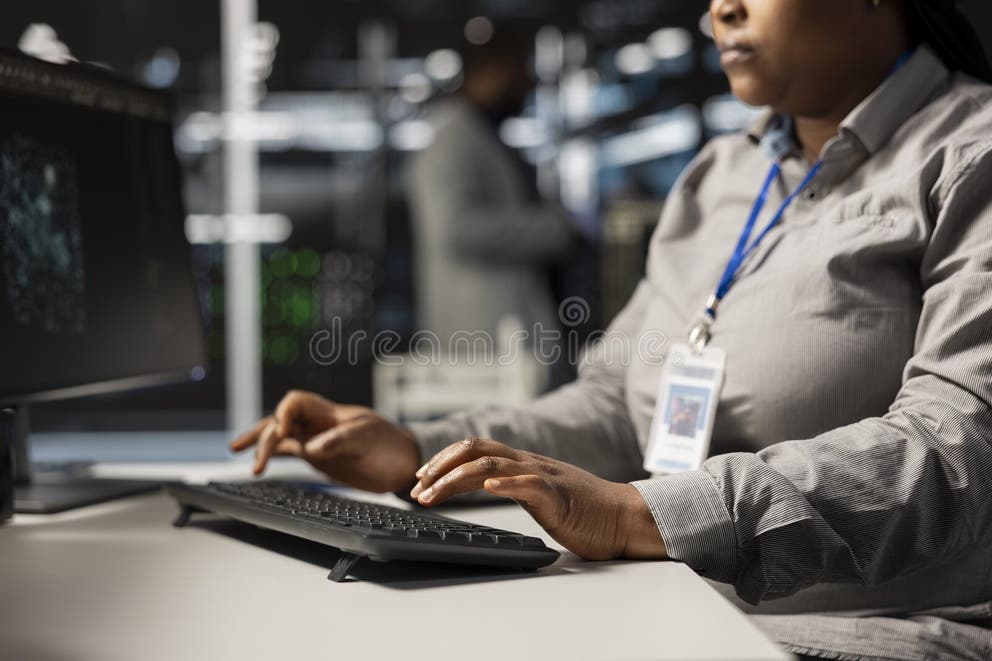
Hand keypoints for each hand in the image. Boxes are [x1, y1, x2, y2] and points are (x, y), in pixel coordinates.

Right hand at [229, 390, 420, 492]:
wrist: (403, 463)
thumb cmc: (389, 445)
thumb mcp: (368, 440)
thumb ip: (339, 441)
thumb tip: (311, 448)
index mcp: (328, 413)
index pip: (295, 403)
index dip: (283, 415)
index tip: (283, 434)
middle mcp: (317, 424)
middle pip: (280, 420)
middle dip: (264, 436)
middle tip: (257, 463)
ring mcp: (315, 440)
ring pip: (279, 435)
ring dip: (260, 443)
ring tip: (236, 451)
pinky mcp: (318, 457)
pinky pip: (288, 450)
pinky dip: (271, 454)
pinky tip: (256, 461)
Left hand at [409, 438, 667, 560]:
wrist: (624, 518)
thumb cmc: (585, 512)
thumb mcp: (540, 495)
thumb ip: (516, 487)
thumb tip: (484, 488)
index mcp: (523, 465)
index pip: (476, 450)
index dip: (444, 460)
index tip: (420, 479)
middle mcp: (529, 465)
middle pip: (476, 450)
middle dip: (440, 465)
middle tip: (416, 486)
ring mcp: (544, 478)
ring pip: (493, 465)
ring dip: (457, 478)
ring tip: (432, 493)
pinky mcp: (559, 497)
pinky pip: (531, 485)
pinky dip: (507, 484)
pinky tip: (488, 488)